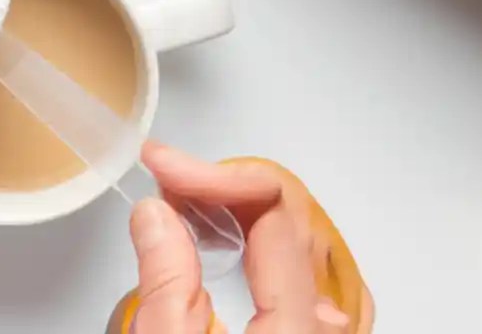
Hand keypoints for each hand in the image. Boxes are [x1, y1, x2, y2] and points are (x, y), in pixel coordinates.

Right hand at [129, 142, 356, 333]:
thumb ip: (166, 282)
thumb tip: (157, 214)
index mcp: (298, 326)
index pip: (274, 213)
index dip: (213, 176)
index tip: (164, 165)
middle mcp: (324, 326)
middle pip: (289, 218)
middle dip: (225, 188)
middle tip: (169, 178)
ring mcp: (320, 333)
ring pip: (297, 243)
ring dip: (242, 212)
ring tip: (188, 202)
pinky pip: (295, 273)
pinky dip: (256, 243)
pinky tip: (222, 242)